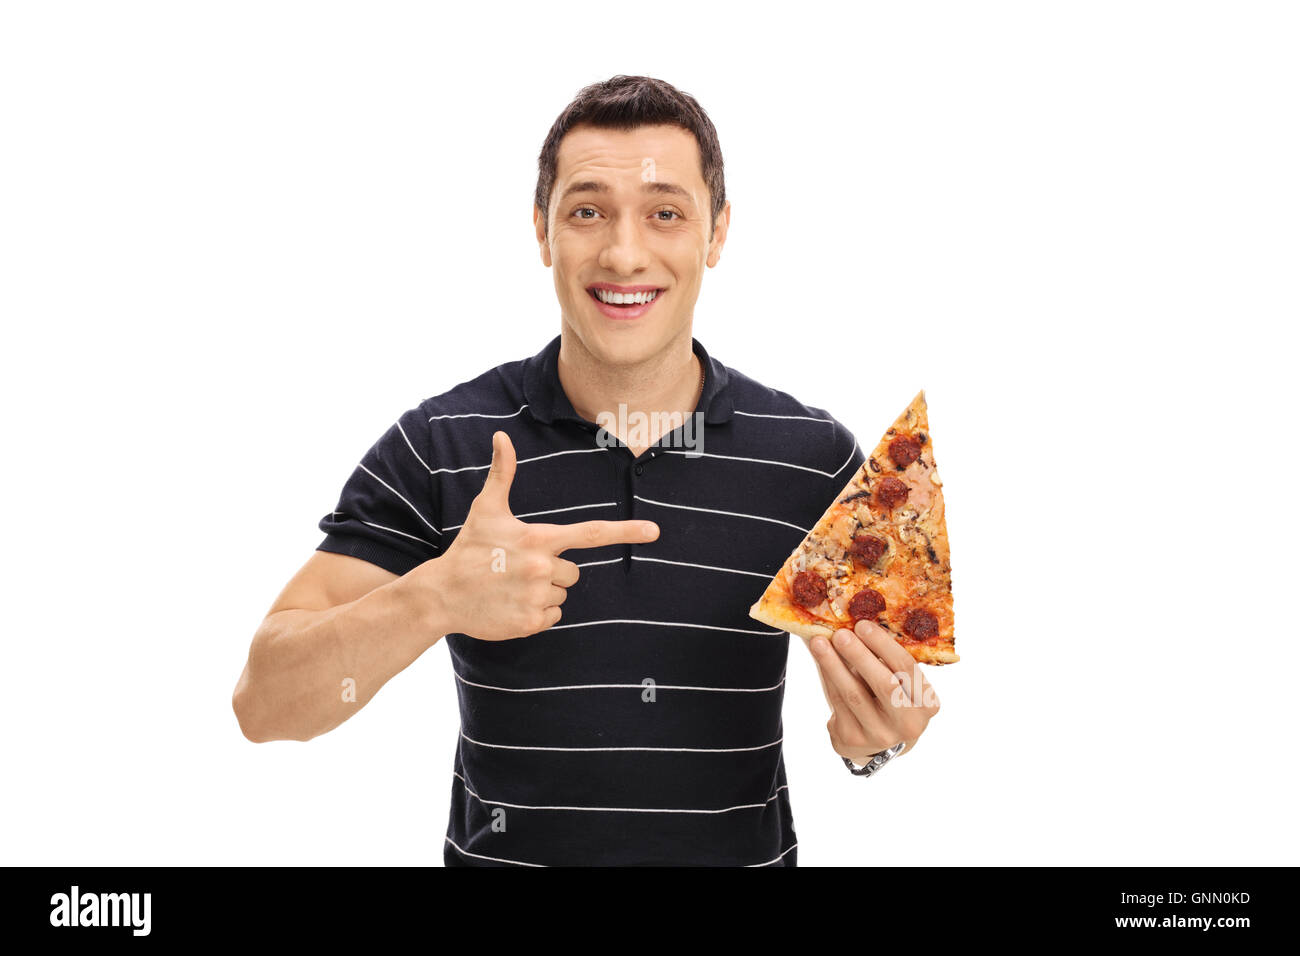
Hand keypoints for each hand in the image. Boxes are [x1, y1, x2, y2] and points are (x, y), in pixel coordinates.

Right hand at [413, 430, 658, 640]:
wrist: (441, 594)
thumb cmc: (469, 549)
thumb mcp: (486, 509)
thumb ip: (503, 473)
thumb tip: (502, 435)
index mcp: (538, 539)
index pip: (590, 533)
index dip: (625, 531)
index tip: (654, 531)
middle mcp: (542, 568)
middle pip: (574, 572)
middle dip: (553, 571)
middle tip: (519, 569)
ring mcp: (537, 598)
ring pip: (563, 596)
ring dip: (544, 593)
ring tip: (512, 586)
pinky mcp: (530, 623)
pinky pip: (553, 617)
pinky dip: (536, 614)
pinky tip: (511, 605)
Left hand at [808, 619, 939, 764]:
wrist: (879, 743)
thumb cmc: (890, 700)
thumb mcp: (901, 684)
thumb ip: (887, 660)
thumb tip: (859, 622)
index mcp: (927, 704)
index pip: (907, 668)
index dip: (883, 644)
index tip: (863, 624)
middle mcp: (908, 724)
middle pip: (884, 685)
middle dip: (859, 656)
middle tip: (841, 634)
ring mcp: (880, 735)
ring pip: (853, 695)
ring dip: (833, 664)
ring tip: (819, 643)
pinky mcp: (852, 739)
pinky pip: (837, 702)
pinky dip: (827, 677)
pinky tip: (820, 659)